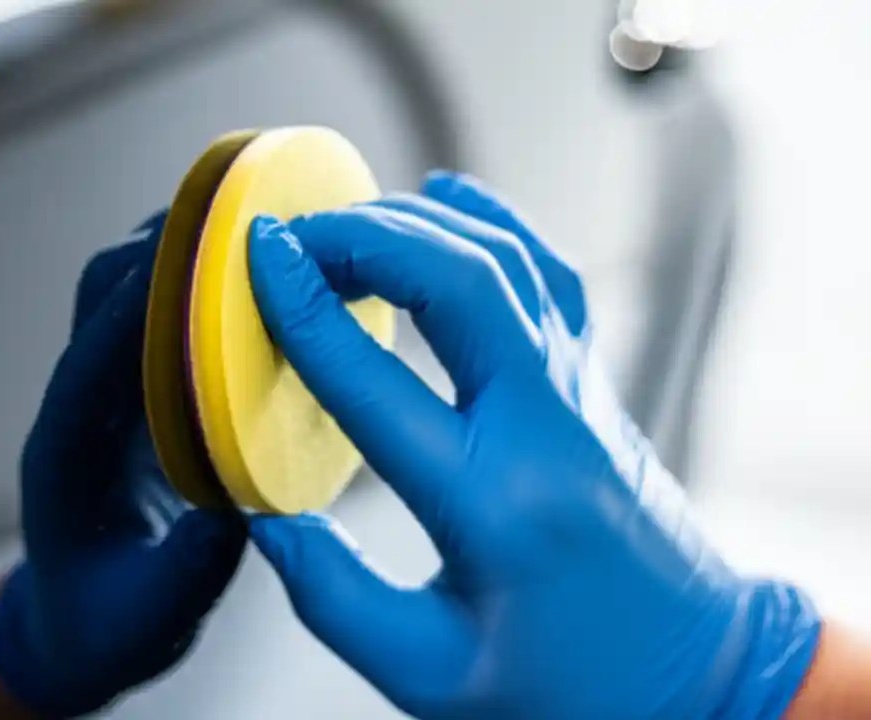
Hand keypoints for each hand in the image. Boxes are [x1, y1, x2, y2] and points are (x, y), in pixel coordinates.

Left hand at [0, 212, 245, 716]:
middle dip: (154, 255)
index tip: (170, 272)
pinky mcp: (141, 389)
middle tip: (231, 220)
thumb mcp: (148, 619)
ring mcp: (107, 393)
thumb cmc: (106, 626)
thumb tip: (240, 513)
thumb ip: (187, 572)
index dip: (123, 319)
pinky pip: (160, 315)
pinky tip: (257, 275)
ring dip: (175, 254)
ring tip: (249, 225)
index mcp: (62, 461)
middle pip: (97, 303)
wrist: (83, 624)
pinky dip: (198, 283)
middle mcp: (78, 410)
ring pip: (124, 294)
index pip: (82, 375)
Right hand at [246, 174, 820, 718]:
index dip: (306, 314)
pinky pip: (545, 274)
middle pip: (460, 281)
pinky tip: (445, 205)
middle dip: (365, 238)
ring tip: (346, 223)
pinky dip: (490, 224)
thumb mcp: (430, 675)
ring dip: (418, 224)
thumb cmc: (571, 686)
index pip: (377, 387)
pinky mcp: (593, 385)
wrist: (693, 672)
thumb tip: (269, 522)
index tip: (258, 269)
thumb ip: (334, 600)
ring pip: (506, 261)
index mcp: (493, 507)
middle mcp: (547, 431)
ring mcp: (581, 396)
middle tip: (294, 234)